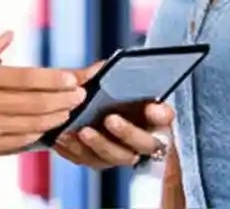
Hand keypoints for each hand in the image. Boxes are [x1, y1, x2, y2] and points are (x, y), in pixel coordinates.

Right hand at [0, 31, 86, 161]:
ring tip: (68, 111)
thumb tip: (8, 34)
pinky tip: (44, 129)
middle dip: (63, 99)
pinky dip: (35, 134)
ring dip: (54, 117)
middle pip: (36, 102)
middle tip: (80, 95)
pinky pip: (18, 142)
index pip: (28, 78)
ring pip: (31, 124)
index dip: (55, 79)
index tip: (73, 78)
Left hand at [52, 60, 174, 168]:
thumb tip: (103, 69)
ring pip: (117, 156)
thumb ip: (107, 75)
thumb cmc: (97, 93)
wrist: (73, 111)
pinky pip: (90, 160)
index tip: (152, 107)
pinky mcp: (98, 160)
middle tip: (110, 119)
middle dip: (128, 132)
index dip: (161, 114)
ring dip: (100, 144)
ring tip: (84, 131)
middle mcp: (141, 137)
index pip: (164, 116)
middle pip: (145, 143)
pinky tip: (65, 138)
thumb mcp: (101, 81)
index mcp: (150, 115)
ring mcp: (121, 152)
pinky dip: (76, 149)